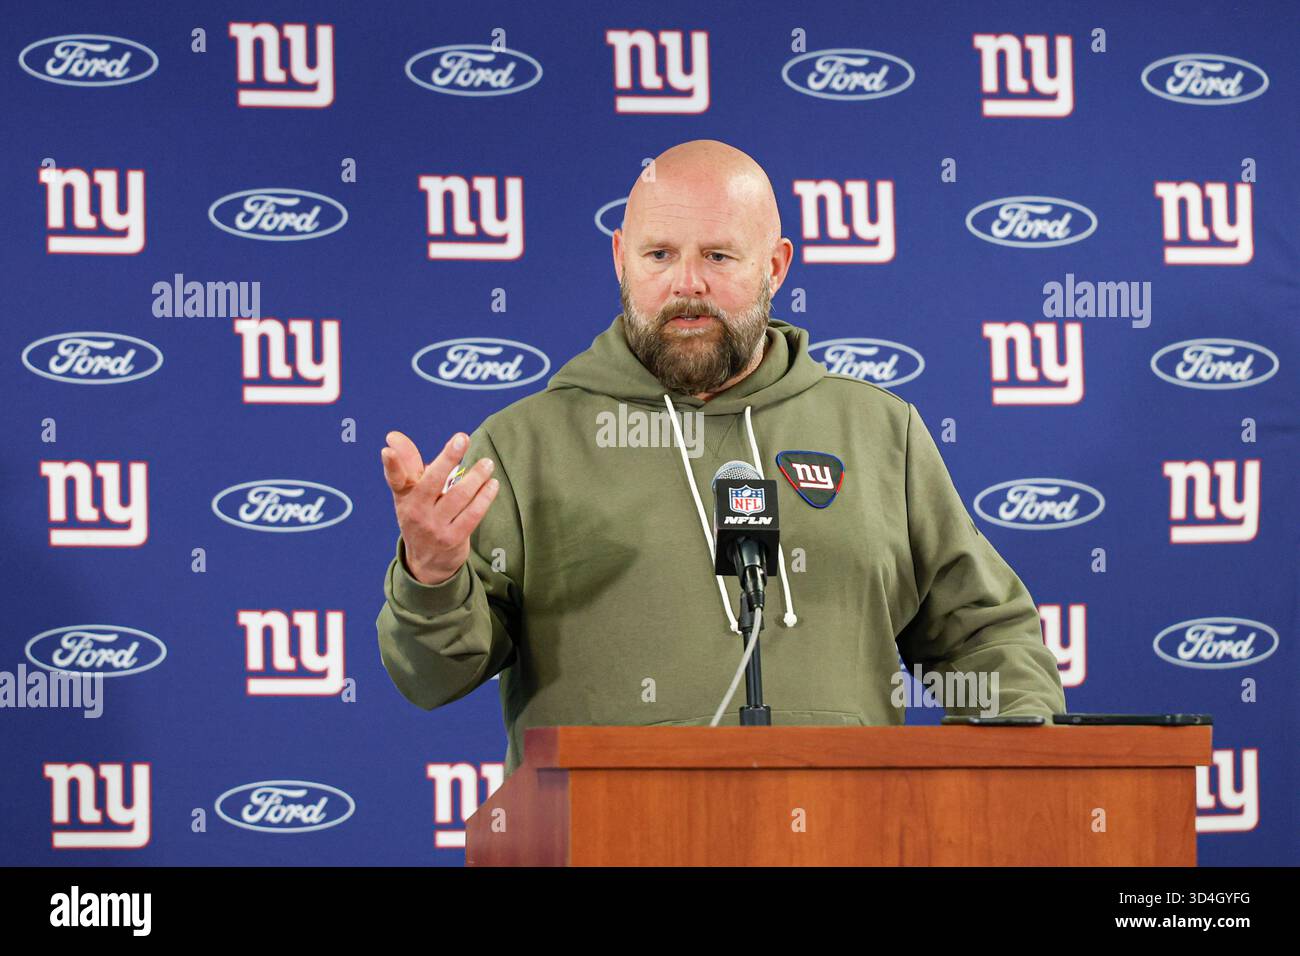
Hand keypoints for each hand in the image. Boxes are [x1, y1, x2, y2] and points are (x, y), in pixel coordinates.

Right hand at [381, 430, 499, 585]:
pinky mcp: (453, 539)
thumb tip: (393, 436)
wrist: (427, 561)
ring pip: (458, 496)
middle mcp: (416, 511)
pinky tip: (492, 484)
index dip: (391, 465)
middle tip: (462, 438)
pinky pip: (473, 514)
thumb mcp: (409, 492)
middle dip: (448, 458)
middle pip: (433, 481)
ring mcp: (434, 527)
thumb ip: (406, 463)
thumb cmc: (420, 514)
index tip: (387, 450)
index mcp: (404, 496)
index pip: (395, 478)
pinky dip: (484, 497)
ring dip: (476, 477)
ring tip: (487, 463)